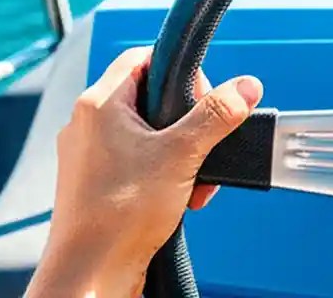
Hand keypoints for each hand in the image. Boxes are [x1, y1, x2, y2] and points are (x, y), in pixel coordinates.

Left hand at [27, 47, 262, 296]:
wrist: (90, 274)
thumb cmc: (118, 215)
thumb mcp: (181, 155)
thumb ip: (216, 116)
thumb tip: (244, 86)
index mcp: (99, 105)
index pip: (142, 58)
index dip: (180, 71)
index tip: (202, 96)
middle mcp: (88, 125)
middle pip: (151, 99)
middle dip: (188, 123)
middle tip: (204, 143)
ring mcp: (90, 156)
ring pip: (148, 135)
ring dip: (181, 154)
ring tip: (194, 179)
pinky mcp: (97, 184)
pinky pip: (139, 164)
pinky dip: (165, 175)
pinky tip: (181, 198)